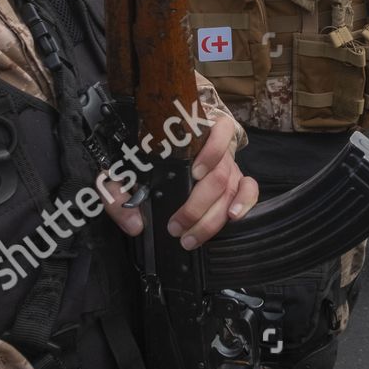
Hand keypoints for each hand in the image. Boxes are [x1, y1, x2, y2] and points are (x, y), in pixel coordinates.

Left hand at [102, 113, 257, 249]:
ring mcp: (229, 165)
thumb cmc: (145, 155)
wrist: (163, 146)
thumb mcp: (125, 167)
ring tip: (190, 237)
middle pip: (219, 175)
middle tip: (175, 227)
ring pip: (230, 190)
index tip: (195, 173)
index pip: (219, 131)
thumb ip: (119, 192)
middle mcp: (218, 149)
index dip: (212, 151)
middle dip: (197, 206)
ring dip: (211, 218)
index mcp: (196, 133)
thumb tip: (135, 224)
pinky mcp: (236, 181)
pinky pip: (249, 190)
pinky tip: (232, 218)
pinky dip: (245, 203)